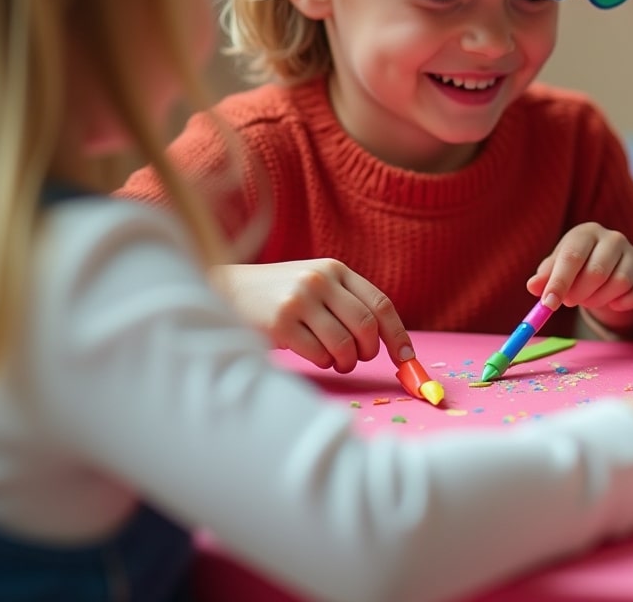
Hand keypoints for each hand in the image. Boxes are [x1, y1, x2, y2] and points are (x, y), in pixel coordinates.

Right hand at [209, 259, 411, 373]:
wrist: (225, 290)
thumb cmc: (278, 295)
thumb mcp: (314, 283)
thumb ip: (345, 301)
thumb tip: (387, 341)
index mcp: (335, 269)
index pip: (380, 304)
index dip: (397, 335)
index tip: (407, 359)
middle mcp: (320, 280)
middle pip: (366, 327)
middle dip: (369, 351)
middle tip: (358, 358)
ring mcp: (299, 300)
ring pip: (344, 345)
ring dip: (345, 361)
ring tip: (336, 360)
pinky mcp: (280, 323)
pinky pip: (319, 354)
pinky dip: (323, 362)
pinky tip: (313, 355)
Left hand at [527, 222, 632, 333]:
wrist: (609, 269)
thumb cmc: (576, 268)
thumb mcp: (557, 269)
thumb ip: (545, 277)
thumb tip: (533, 286)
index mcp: (586, 233)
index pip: (572, 256)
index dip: (559, 282)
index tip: (548, 304)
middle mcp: (612, 238)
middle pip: (596, 271)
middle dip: (579, 293)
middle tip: (570, 301)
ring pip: (618, 283)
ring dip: (599, 300)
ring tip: (589, 299)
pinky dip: (621, 304)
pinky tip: (612, 302)